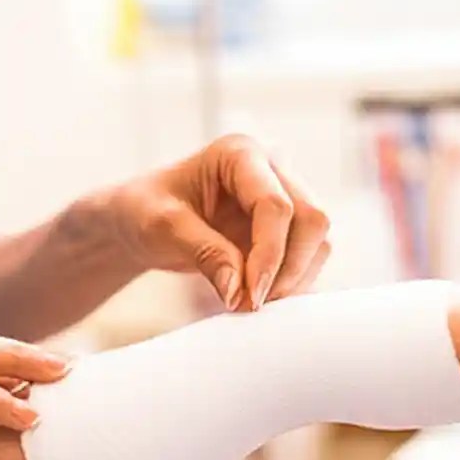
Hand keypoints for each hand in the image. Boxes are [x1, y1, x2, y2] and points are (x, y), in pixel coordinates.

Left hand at [108, 134, 330, 310]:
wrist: (141, 220)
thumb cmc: (145, 211)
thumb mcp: (161, 228)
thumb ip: (203, 253)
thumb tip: (240, 292)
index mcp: (238, 155)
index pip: (275, 204)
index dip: (269, 253)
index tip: (249, 297)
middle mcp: (270, 169)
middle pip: (311, 218)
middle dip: (288, 268)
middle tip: (252, 304)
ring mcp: (284, 195)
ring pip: (318, 239)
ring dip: (294, 278)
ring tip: (251, 302)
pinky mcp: (286, 226)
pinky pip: (309, 256)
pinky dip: (292, 281)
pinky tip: (258, 296)